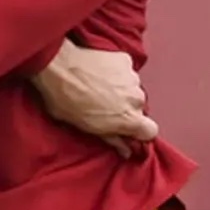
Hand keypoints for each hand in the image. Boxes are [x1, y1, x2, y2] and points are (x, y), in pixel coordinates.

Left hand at [30, 42, 158, 157]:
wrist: (58, 67)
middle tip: (103, 106)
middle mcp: (136, 97)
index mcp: (129, 118)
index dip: (139, 132)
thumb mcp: (86, 127)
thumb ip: (111, 138)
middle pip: (139, 108)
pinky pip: (125, 71)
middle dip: (125, 109)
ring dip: (121, 90)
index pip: (151, 131)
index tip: (126, 129)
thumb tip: (125, 149)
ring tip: (98, 88)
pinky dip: (116, 73)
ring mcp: (132, 77)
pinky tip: (98, 73)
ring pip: (132, 89)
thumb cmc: (66, 100)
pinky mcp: (124, 60)